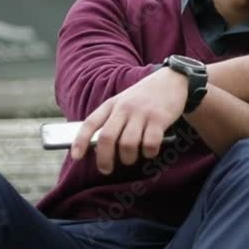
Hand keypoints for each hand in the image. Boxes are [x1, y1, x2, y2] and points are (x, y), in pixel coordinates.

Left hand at [70, 67, 186, 173]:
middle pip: (107, 138)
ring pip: (127, 144)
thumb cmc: (145, 96)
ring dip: (128, 158)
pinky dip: (148, 153)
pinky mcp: (159, 118)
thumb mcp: (124, 101)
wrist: (173, 79)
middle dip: (104, 159)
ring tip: (131, 159)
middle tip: (106, 169)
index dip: (80, 141)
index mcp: (112, 104)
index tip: (76, 156)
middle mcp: (125, 108)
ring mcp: (142, 113)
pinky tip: (150, 151)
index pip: (90, 123)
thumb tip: (100, 147)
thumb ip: (112, 119)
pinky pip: (150, 143)